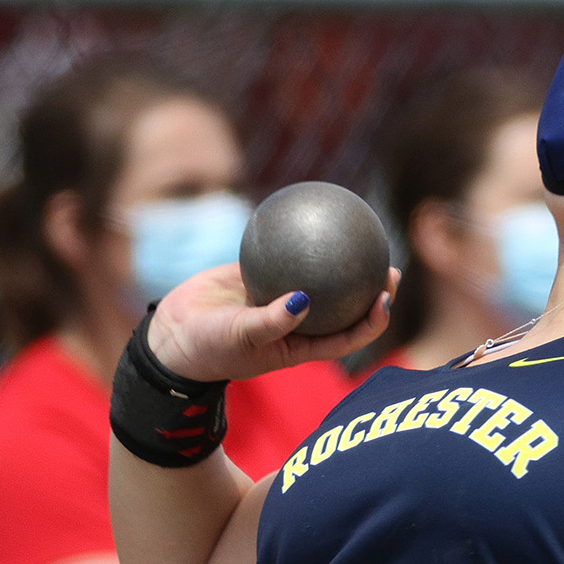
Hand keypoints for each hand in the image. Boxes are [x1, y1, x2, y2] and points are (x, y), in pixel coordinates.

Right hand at [144, 263, 398, 381]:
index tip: (385, 299)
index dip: (372, 322)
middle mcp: (298, 324)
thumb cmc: (209, 348)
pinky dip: (298, 241)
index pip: (348, 337)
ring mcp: (280, 300)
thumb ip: (272, 321)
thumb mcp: (241, 337)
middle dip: (372, 291)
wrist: (173, 336)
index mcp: (301, 345)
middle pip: (345, 308)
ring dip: (344, 265)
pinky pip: (285, 257)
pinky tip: (310, 216)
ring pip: (321, 280)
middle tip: (389, 267)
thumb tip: (305, 299)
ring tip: (364, 238)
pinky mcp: (260, 278)